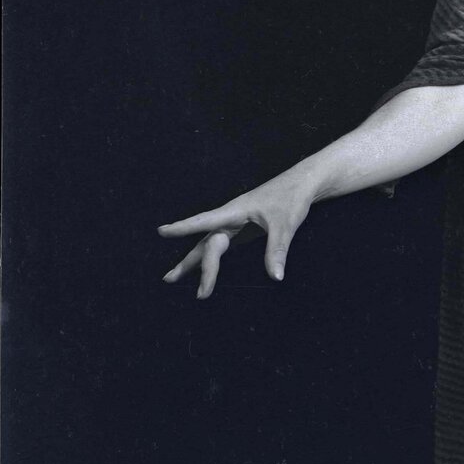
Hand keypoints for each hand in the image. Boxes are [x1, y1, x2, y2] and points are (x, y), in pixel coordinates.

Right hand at [159, 174, 313, 297]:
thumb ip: (277, 250)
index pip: (204, 221)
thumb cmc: (291, 199)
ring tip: (173, 277)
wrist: (302, 184)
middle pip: (205, 242)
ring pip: (209, 245)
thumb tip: (275, 277)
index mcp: (235, 212)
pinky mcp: (243, 229)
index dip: (183, 227)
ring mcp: (235, 224)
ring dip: (193, 261)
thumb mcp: (286, 225)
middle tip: (168, 279)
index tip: (162, 231)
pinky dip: (211, 258)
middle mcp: (230, 218)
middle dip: (188, 261)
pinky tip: (203, 268)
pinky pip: (221, 246)